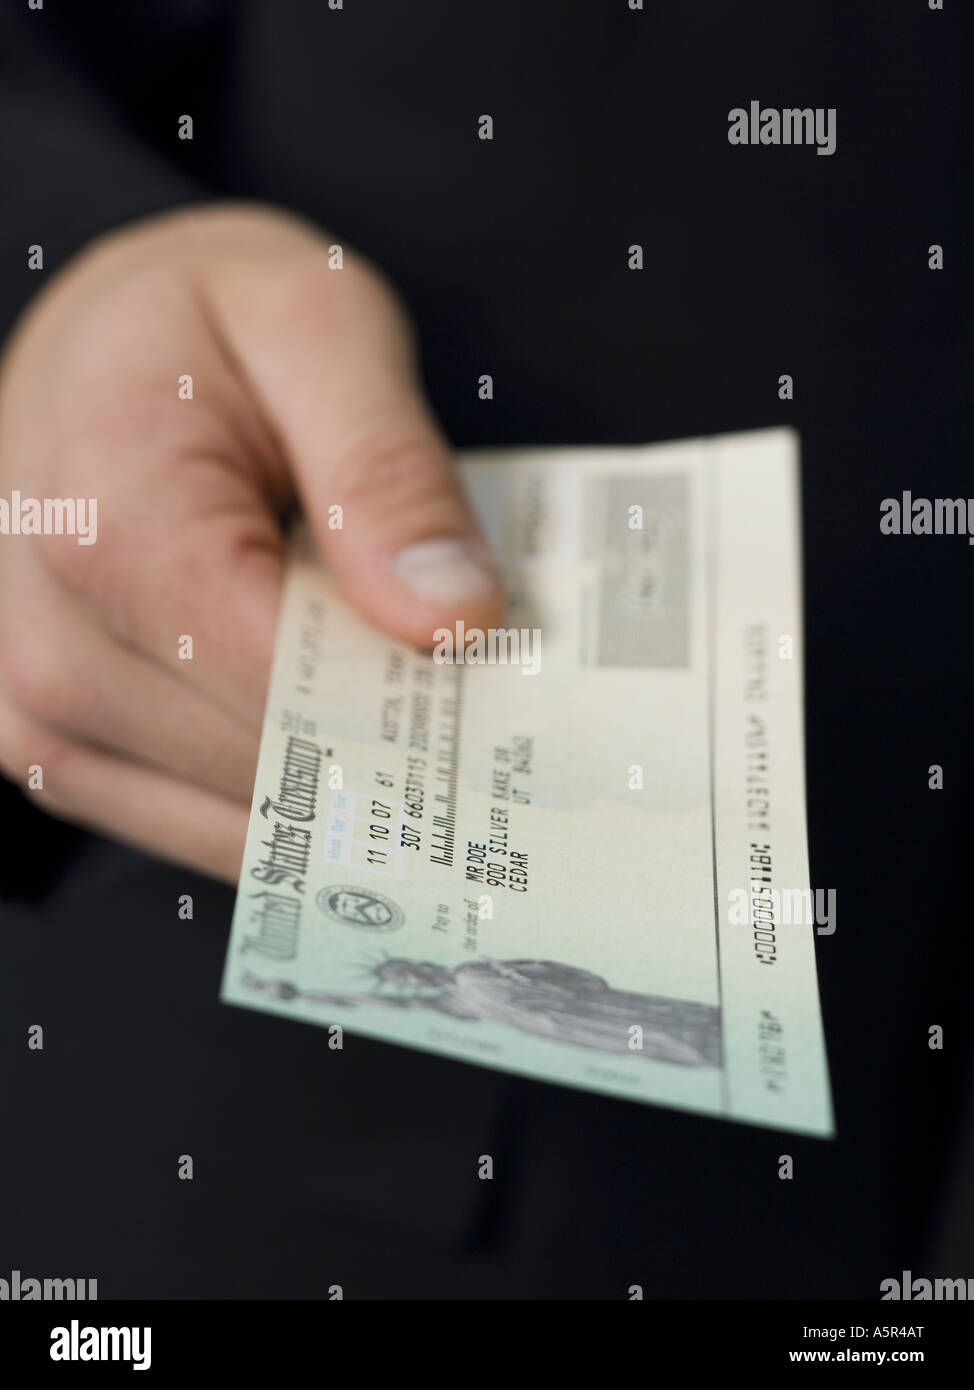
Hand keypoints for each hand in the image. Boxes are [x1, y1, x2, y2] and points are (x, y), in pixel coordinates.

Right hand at [0, 203, 503, 880]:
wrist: (92, 346)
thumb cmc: (196, 323)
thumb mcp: (316, 327)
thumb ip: (387, 470)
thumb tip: (453, 619)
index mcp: (113, 528)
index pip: (294, 691)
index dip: (419, 710)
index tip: (517, 708)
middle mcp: (52, 644)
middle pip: (274, 770)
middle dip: (398, 752)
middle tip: (491, 709)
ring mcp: (38, 712)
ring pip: (245, 826)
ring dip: (349, 790)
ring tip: (412, 710)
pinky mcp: (52, 746)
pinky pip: (201, 831)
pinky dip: (290, 807)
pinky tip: (344, 743)